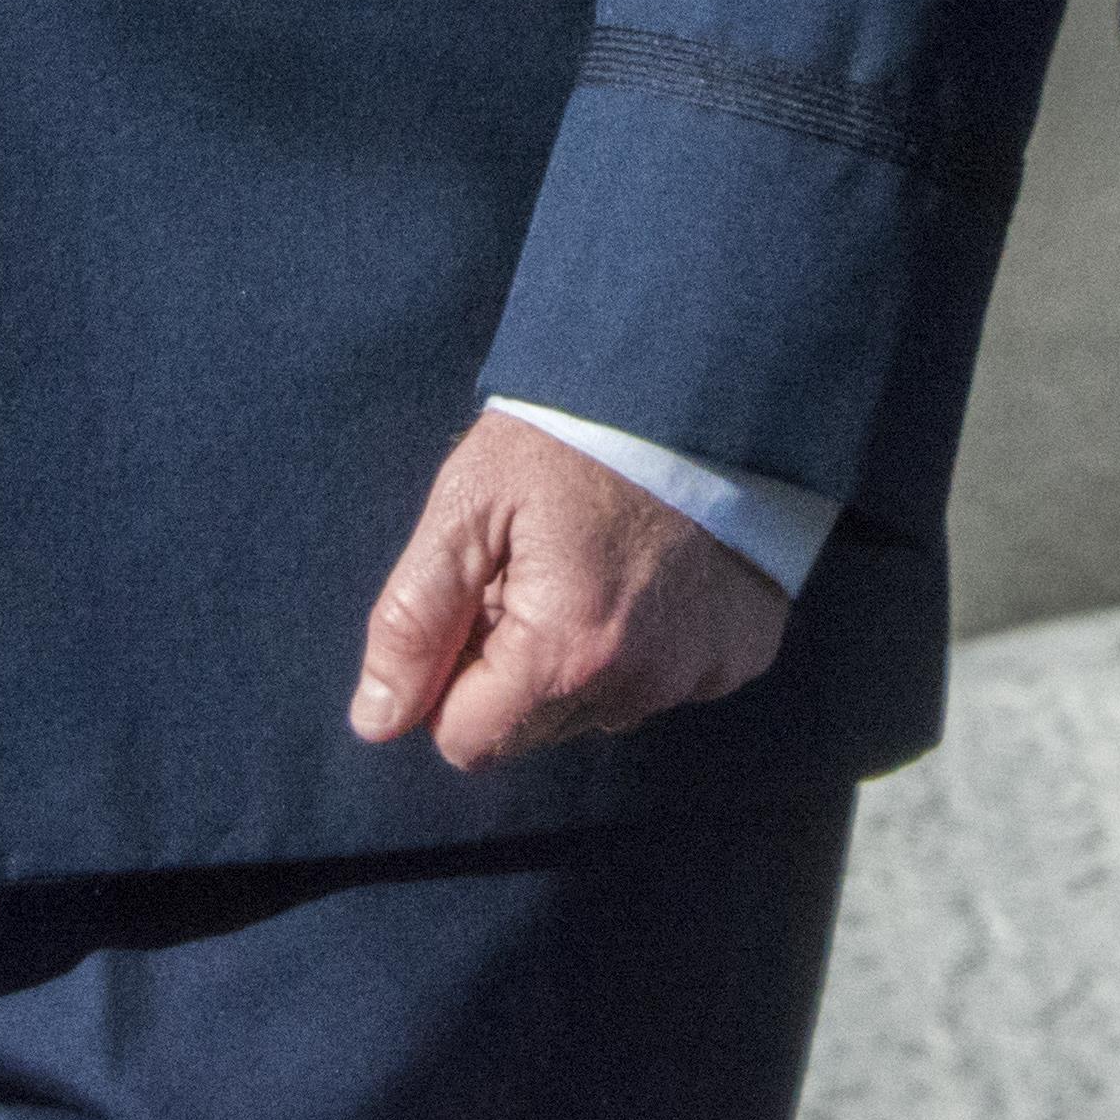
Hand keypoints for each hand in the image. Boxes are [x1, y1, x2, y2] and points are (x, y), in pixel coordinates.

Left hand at [349, 410, 793, 771]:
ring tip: (598, 561)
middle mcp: (640, 684)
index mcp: (563, 654)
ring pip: (604, 708)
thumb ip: (414, 619)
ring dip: (586, 657)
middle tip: (540, 569)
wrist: (703, 380)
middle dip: (520, 667)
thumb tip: (376, 719)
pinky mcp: (743, 652)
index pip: (467, 740)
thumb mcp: (469, 504)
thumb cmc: (574, 435)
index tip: (484, 598)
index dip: (456, 675)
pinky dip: (652, 639)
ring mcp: (702, 672)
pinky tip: (653, 569)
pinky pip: (671, 680)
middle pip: (537, 728)